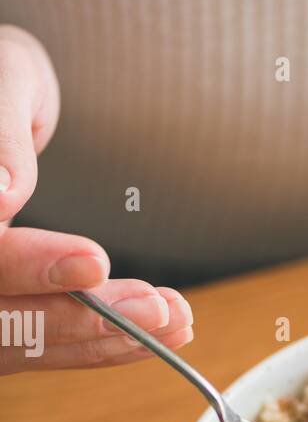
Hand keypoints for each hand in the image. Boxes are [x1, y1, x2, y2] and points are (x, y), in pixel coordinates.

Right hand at [0, 25, 192, 373]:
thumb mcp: (4, 78)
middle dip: (79, 318)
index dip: (29, 267)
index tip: (94, 261)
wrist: (1, 99)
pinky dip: (104, 344)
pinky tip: (161, 332)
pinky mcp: (7, 311)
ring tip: (175, 320)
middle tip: (152, 306)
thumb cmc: (1, 76)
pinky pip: (45, 345)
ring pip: (25, 343)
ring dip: (105, 339)